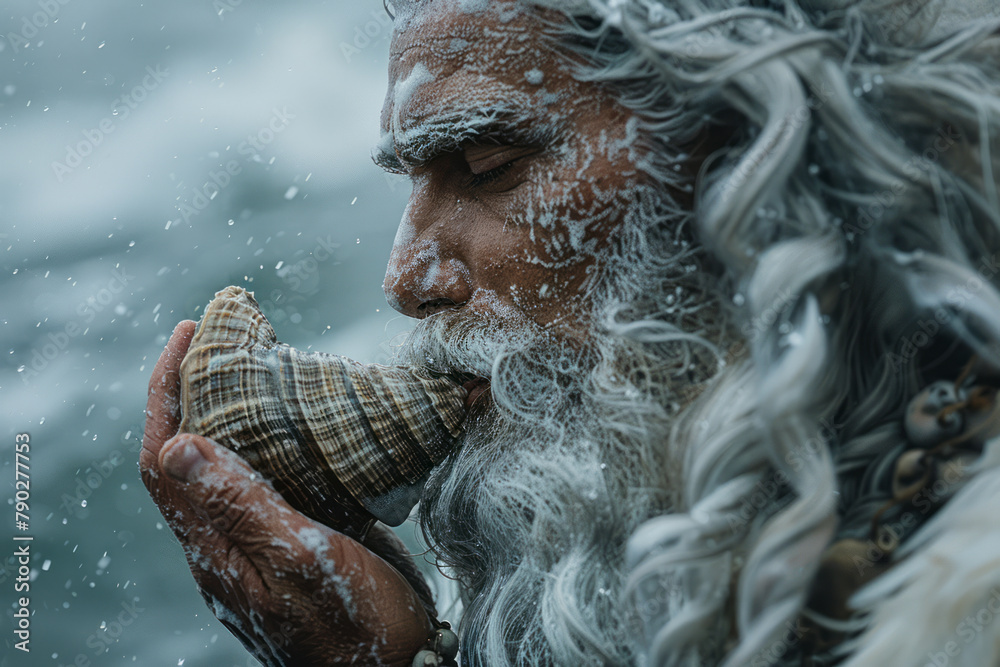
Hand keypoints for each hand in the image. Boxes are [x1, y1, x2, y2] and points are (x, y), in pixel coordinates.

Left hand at [140, 321, 433, 665]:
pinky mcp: (303, 538)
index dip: (166, 392)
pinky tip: (306, 415)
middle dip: (197, 388)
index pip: (165, 459)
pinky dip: (278, 436)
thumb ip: (242, 505)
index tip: (187, 333)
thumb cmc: (355, 627)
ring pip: (234, 462)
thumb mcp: (301, 561)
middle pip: (192, 454)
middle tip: (226, 334)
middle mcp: (231, 542)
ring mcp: (266, 541)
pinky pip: (275, 477)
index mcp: (218, 548)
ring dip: (237, 407)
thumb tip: (177, 443)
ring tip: (263, 359)